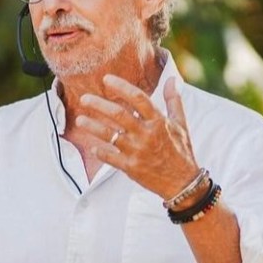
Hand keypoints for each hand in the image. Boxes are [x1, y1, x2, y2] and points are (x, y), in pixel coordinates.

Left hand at [78, 75, 198, 200]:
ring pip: (110, 135)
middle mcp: (146, 134)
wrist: (183, 182)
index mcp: (158, 122)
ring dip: (92, 126)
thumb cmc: (181, 151)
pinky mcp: (131, 167)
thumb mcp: (181, 124)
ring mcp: (137, 151)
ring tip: (80, 120)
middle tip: (84, 98)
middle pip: (118, 114)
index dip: (121, 87)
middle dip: (98, 105)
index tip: (106, 79)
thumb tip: (171, 79)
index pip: (138, 98)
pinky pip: (110, 158)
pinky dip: (100, 151)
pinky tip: (92, 145)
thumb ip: (173, 100)